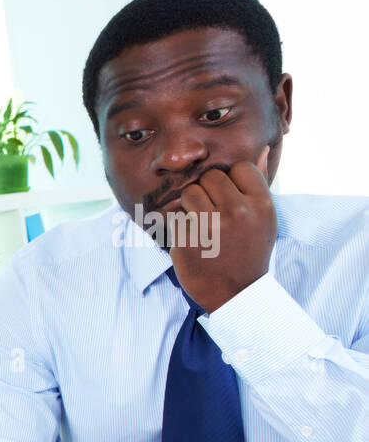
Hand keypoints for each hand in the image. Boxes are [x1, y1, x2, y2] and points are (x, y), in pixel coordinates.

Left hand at [170, 145, 275, 312]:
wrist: (234, 292)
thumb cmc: (250, 251)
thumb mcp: (265, 219)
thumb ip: (259, 184)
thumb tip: (264, 149)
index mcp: (261, 203)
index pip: (239, 167)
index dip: (232, 180)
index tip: (231, 199)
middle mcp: (237, 211)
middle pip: (210, 176)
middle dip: (208, 191)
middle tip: (214, 214)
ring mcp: (210, 225)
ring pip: (190, 192)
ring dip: (192, 206)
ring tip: (203, 226)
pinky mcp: (186, 238)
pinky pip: (177, 215)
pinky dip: (181, 226)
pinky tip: (194, 241)